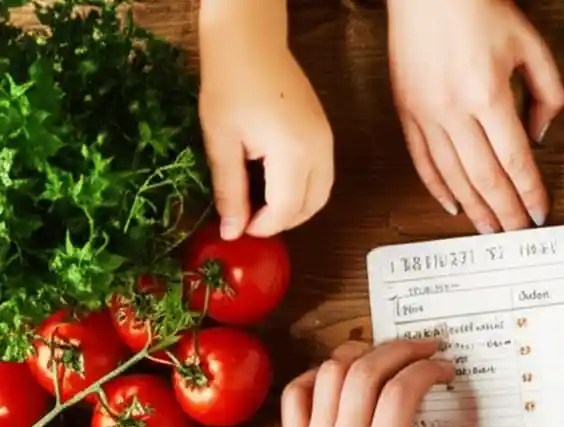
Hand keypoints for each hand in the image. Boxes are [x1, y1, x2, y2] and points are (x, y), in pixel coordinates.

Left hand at [198, 4, 333, 238]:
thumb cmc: (229, 85)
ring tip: (261, 205)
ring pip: (321, 193)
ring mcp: (327, 140)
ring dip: (295, 207)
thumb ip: (230, 190)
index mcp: (293, 153)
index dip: (263, 226)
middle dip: (282, 221)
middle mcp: (320, 150)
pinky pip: (322, 174)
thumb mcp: (221, 142)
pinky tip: (274, 182)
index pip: (286, 209)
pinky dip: (302, 189)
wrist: (249, 41)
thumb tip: (232, 231)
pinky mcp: (325, 132)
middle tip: (249, 221)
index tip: (238, 228)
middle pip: (312, 206)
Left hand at [259, 339, 473, 426]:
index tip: (447, 370)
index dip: (429, 369)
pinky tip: (337, 380)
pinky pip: (295, 396)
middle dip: (401, 348)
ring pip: (330, 373)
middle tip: (425, 349)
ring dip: (360, 354)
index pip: (403, 391)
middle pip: (367, 369)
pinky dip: (315, 375)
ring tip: (385, 356)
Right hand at [388, 0, 563, 232]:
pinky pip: (422, 160)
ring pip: (452, 175)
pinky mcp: (405, 110)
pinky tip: (453, 206)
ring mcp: (424, 112)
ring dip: (474, 208)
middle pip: (484, 176)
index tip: (540, 212)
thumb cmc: (480, 7)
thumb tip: (539, 138)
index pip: (515, 160)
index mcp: (487, 93)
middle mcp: (453, 109)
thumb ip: (546, 95)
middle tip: (517, 233)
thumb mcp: (531, 45)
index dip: (529, 191)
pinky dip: (438, 188)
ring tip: (490, 230)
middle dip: (505, 210)